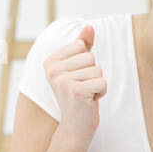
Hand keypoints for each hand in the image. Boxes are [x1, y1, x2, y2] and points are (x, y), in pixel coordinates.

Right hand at [45, 23, 107, 138]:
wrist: (76, 125)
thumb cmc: (79, 93)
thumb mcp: (78, 67)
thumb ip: (83, 45)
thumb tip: (89, 27)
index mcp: (50, 61)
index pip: (81, 46)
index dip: (86, 62)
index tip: (77, 76)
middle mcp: (52, 71)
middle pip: (90, 57)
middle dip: (93, 73)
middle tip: (83, 87)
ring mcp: (62, 82)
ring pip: (98, 70)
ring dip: (97, 83)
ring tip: (86, 94)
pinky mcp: (75, 92)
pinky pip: (102, 82)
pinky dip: (101, 92)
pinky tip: (90, 100)